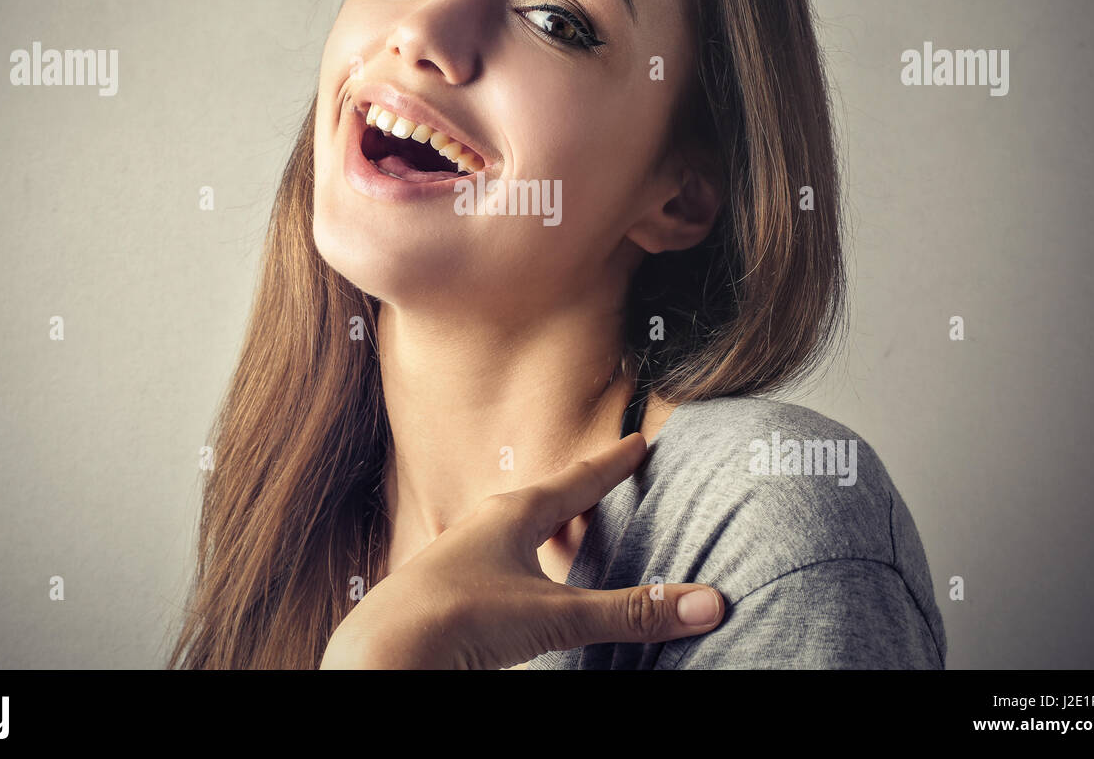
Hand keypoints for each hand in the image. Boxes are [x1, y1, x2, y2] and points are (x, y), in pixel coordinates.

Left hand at [319, 432, 726, 668]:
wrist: (385, 652)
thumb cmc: (463, 616)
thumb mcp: (556, 614)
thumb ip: (630, 612)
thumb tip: (708, 603)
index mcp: (514, 515)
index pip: (578, 482)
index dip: (612, 465)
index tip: (636, 441)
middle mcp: (483, 527)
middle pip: (542, 502)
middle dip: (575, 496)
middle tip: (601, 484)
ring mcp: (458, 557)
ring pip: (512, 535)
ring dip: (542, 535)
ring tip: (561, 538)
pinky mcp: (443, 592)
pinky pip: (492, 568)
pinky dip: (518, 570)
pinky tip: (515, 590)